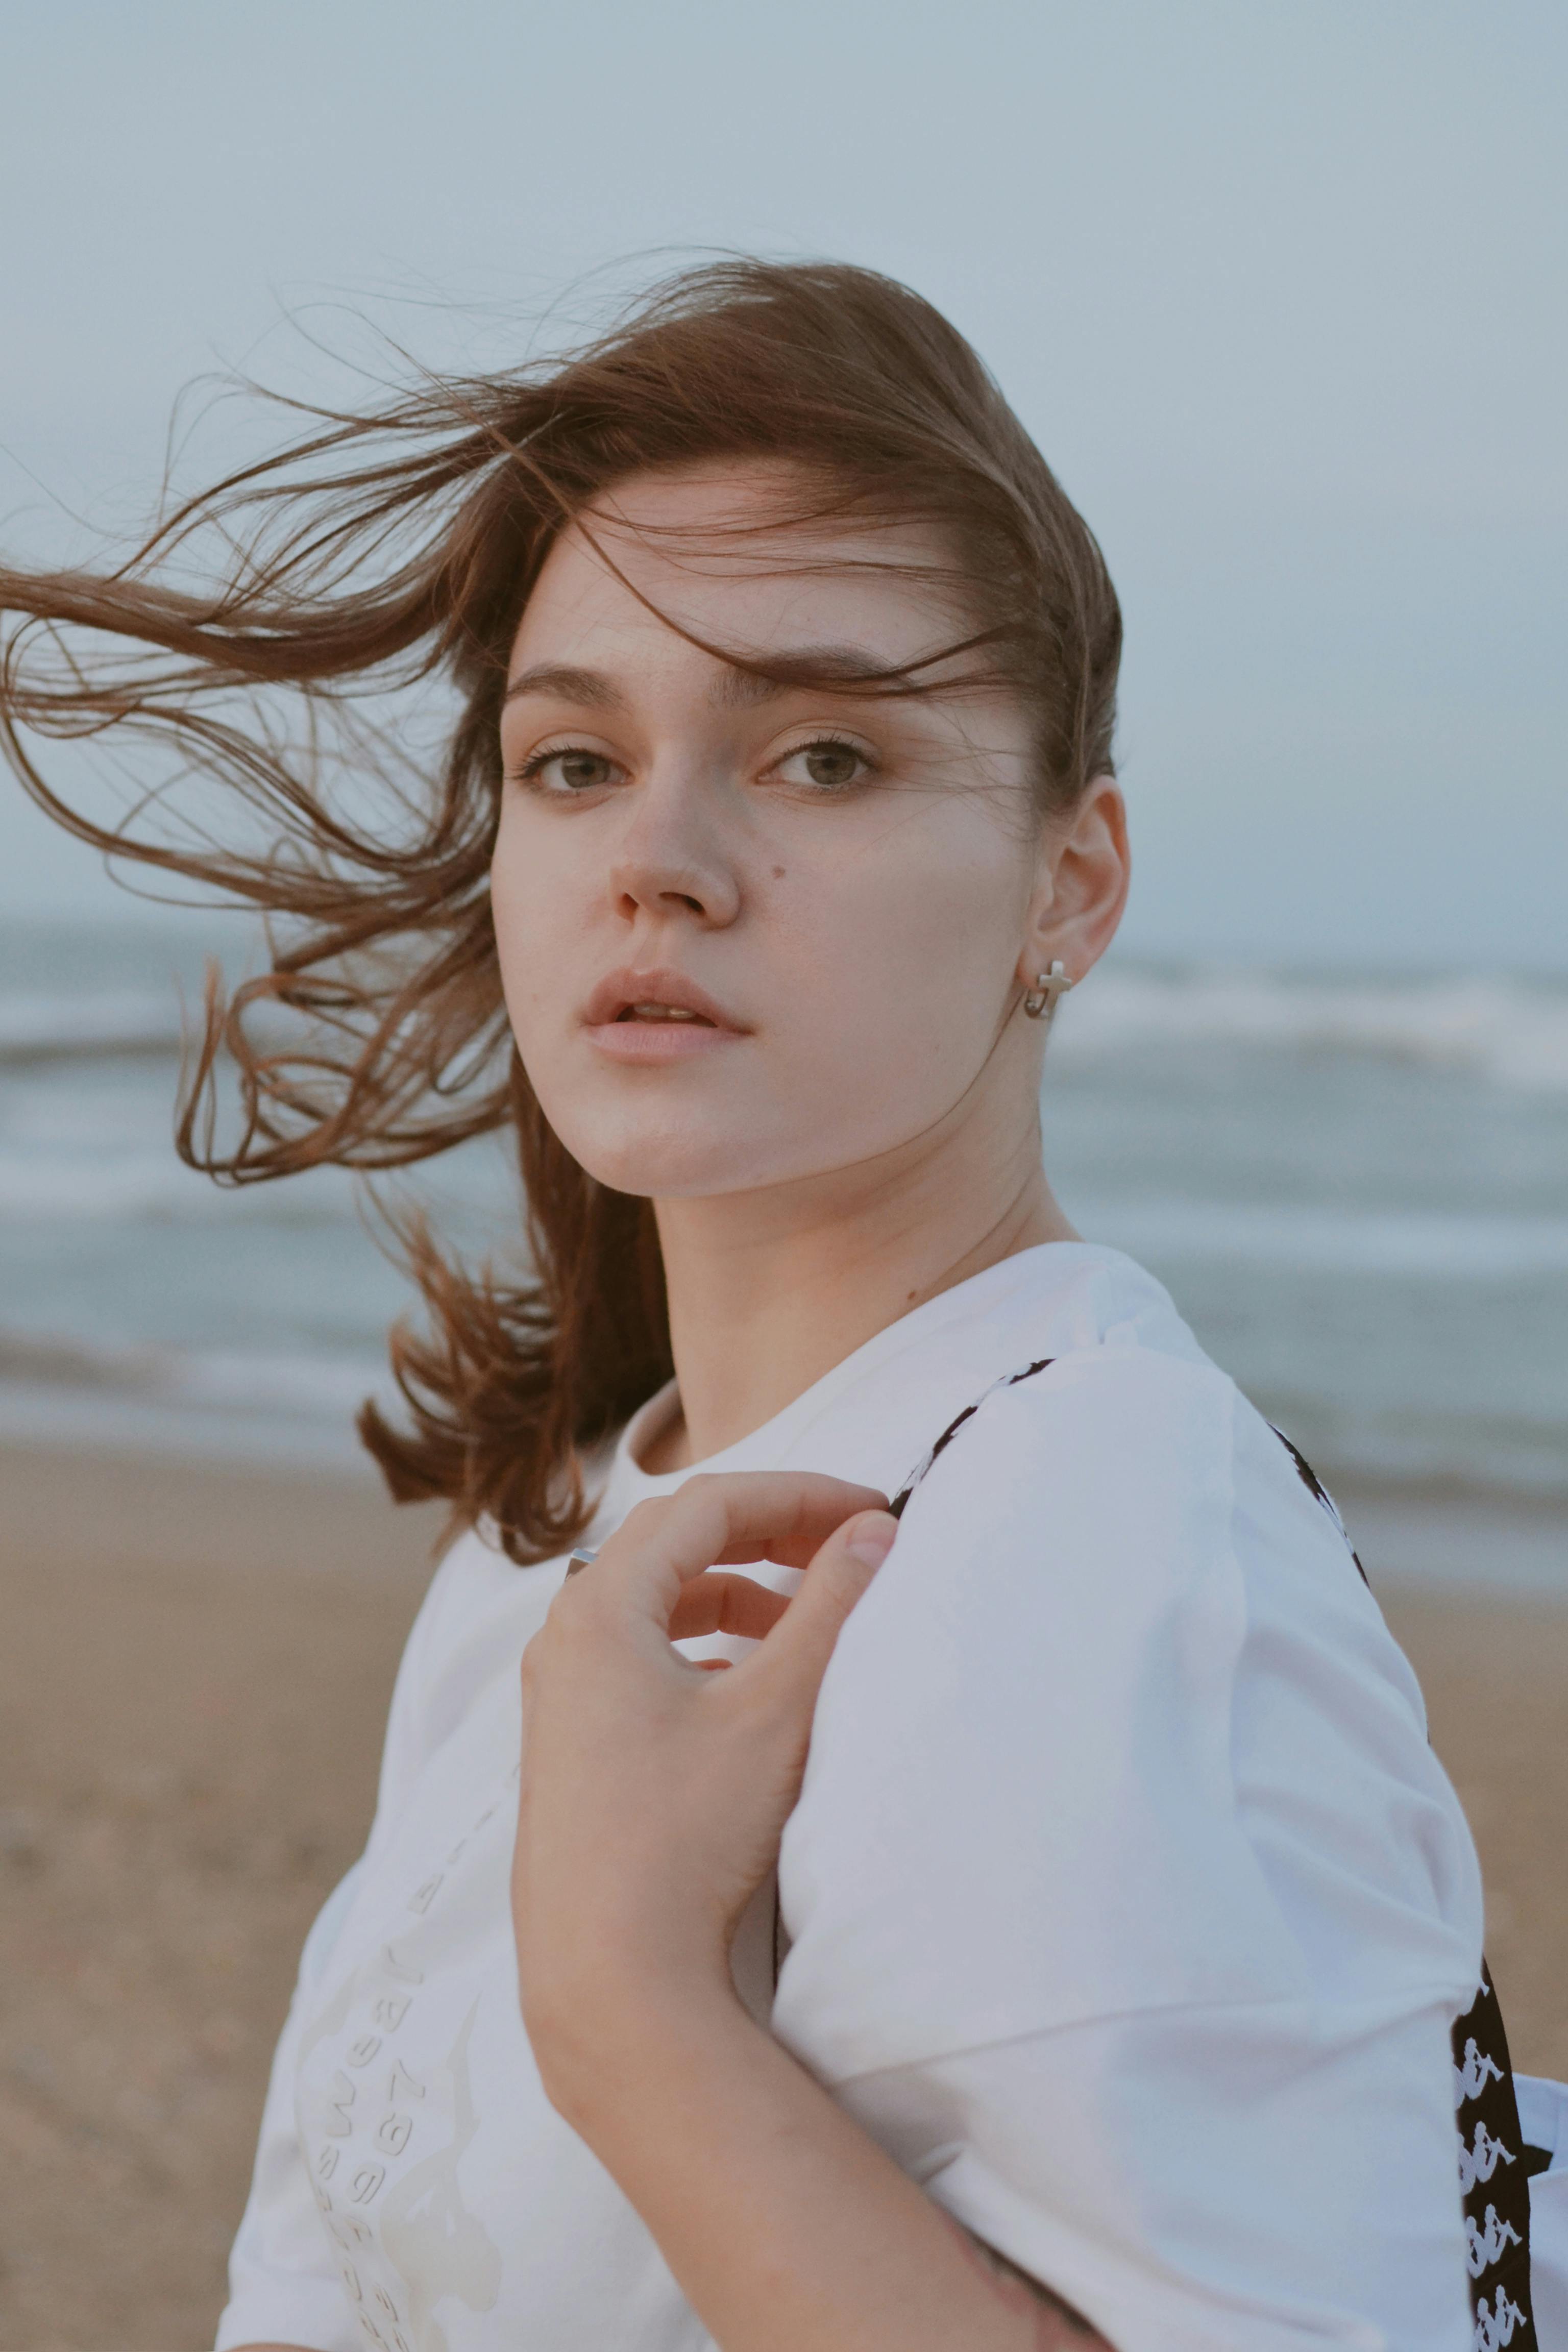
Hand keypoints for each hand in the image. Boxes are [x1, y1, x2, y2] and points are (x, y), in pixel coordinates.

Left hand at [511, 1470, 895, 2113]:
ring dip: (734, 1591)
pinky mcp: (569, 1744)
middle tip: (844, 1545)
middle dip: (766, 1531)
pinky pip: (637, 1656)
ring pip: (653, 1601)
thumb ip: (828, 1609)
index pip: (709, 1504)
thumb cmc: (683, 1838)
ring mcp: (559, 1694)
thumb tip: (874, 1532)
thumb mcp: (774, 1709)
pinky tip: (750, 1681)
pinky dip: (701, 1644)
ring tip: (803, 1614)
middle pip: (673, 1541)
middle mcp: (565, 1637)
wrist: (605, 1976)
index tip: (870, 1509)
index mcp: (599, 1607)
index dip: (798, 1493)